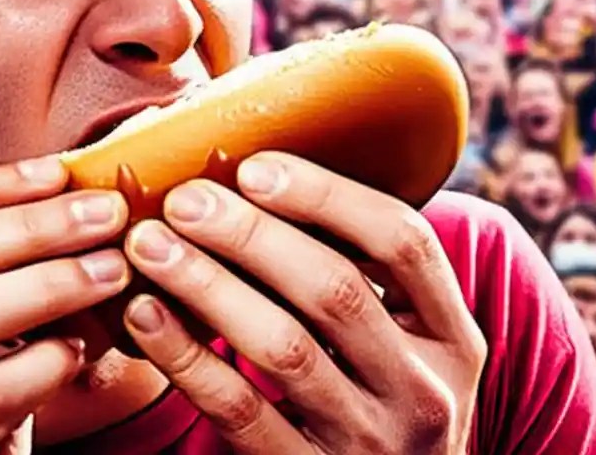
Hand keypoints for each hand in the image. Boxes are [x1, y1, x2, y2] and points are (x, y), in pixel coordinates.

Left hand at [122, 153, 485, 454]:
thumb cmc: (370, 400)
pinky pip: (239, 409)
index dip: (326, 196)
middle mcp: (422, 389)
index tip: (254, 168)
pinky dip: (186, 356)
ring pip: (283, 347)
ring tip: (149, 245)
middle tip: (184, 200)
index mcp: (452, 336)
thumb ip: (356, 276)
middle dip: (249, 234)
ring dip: (207, 284)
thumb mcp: (397, 345)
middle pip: (335, 289)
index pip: (404, 242)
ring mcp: (368, 442)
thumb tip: (253, 176)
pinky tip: (143, 314)